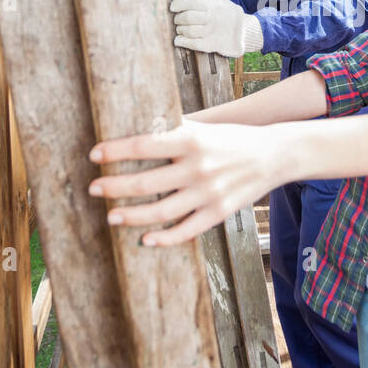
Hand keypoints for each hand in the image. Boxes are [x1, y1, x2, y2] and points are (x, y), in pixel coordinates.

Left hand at [88, 119, 284, 245]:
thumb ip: (173, 130)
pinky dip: (163, 238)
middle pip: (144, 182)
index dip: (114, 151)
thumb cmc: (232, 138)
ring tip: (111, 216)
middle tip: (93, 188)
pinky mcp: (218, 212)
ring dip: (130, 215)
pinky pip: (185, 230)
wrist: (274, 154)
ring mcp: (208, 193)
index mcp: (191, 140)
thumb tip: (138, 128)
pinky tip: (145, 239)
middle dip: (113, 187)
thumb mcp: (204, 128)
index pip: (143, 145)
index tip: (93, 155)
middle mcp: (197, 167)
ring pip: (159, 211)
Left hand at [170, 0, 262, 57]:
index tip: (172, 7)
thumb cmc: (229, 14)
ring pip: (189, 31)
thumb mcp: (223, 1)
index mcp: (213, 4)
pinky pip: (194, 44)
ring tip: (179, 30)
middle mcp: (212, 17)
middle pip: (188, 17)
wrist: (246, 32)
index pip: (190, 2)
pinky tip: (178, 41)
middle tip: (177, 20)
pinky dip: (183, 42)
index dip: (178, 4)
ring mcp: (212, 32)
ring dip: (180, 30)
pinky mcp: (213, 45)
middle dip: (178, 19)